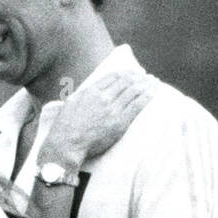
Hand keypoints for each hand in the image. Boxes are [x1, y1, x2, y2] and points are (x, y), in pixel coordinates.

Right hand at [36, 69, 155, 175]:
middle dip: (139, 77)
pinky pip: (137, 106)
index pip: (114, 76)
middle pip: (126, 82)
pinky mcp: (119, 123)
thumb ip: (83, 95)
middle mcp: (103, 97)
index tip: (134, 73)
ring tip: (154, 83)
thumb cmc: (64, 128)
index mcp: (91, 90)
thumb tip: (89, 92)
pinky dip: (147, 97)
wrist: (66, 144)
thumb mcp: (71, 103)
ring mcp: (112, 109)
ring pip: (134, 91)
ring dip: (146, 85)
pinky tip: (153, 93)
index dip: (127, 73)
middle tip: (148, 77)